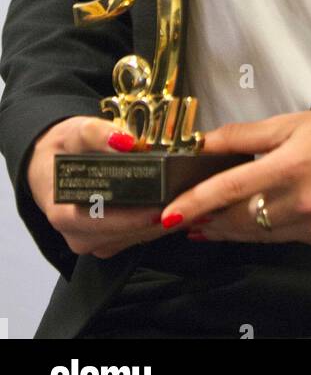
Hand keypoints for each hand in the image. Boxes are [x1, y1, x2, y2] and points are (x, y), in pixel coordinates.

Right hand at [26, 116, 197, 259]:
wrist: (52, 163)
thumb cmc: (63, 148)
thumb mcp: (74, 132)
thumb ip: (96, 134)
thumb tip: (125, 142)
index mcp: (63, 214)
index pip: (99, 221)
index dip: (130, 217)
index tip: (159, 205)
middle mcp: (78, 236)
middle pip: (124, 233)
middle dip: (157, 218)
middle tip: (191, 200)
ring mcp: (95, 242)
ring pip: (137, 238)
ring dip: (164, 221)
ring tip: (193, 200)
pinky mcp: (111, 241)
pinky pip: (140, 236)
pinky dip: (161, 221)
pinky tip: (183, 204)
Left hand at [158, 109, 310, 246]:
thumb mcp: (288, 125)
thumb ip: (242, 136)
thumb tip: (203, 142)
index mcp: (291, 165)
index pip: (232, 187)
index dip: (197, 201)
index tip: (172, 211)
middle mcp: (302, 200)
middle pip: (240, 219)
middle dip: (208, 219)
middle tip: (184, 216)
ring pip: (257, 235)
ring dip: (228, 229)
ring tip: (208, 222)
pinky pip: (281, 240)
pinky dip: (261, 232)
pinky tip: (250, 223)